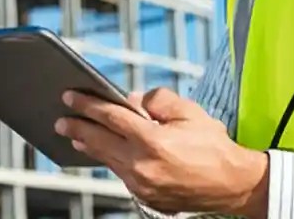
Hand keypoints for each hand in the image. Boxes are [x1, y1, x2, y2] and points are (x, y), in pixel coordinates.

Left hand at [54, 87, 269, 217]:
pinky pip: (121, 174)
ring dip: (89, 147)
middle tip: (60, 119)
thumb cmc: (213, 146)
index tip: (70, 96)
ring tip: (74, 136)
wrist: (233, 184)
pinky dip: (110, 161)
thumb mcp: (190, 111)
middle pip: (99, 141)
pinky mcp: (147, 198)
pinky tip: (104, 153)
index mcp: (152, 141)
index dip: (87, 104)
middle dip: (77, 128)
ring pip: (107, 160)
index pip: (110, 117)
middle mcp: (142, 165)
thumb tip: (133, 99)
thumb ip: (158, 99)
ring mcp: (142, 185)